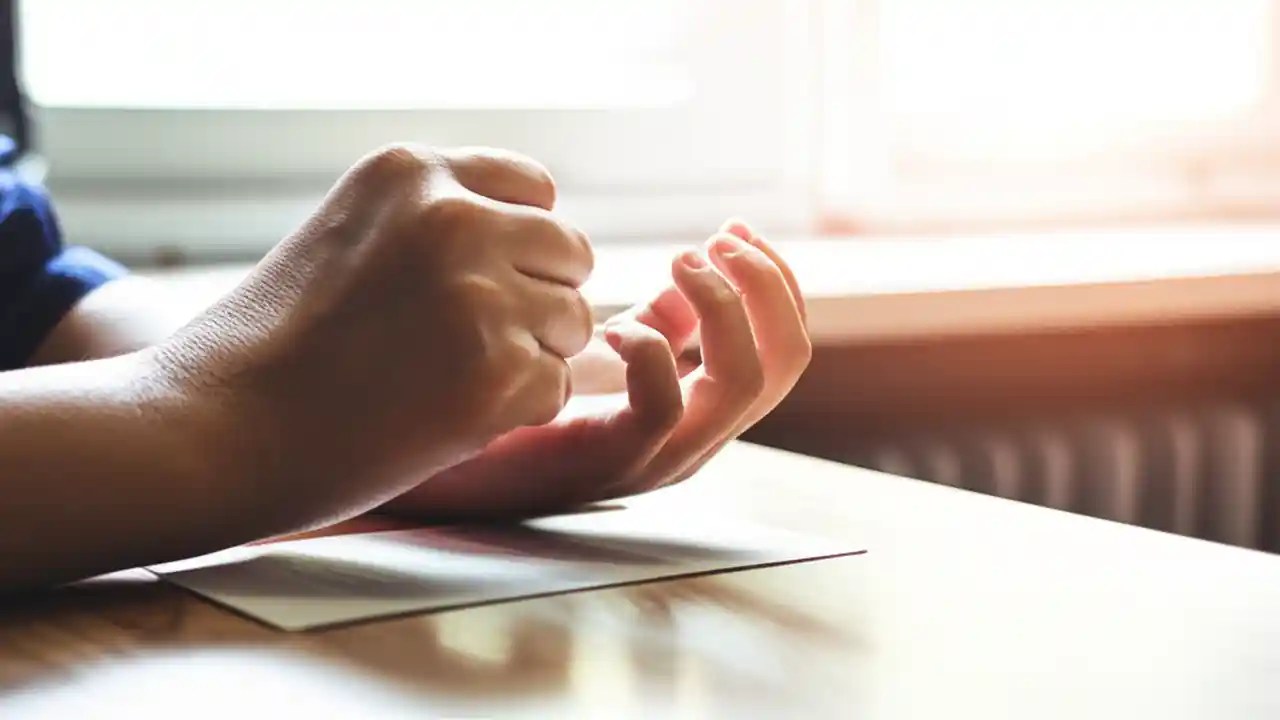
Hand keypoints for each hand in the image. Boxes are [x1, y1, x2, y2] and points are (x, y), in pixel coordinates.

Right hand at [153, 144, 593, 533]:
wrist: (211, 429)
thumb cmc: (274, 348)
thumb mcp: (350, 235)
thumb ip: (437, 224)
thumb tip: (545, 247)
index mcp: (411, 170)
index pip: (536, 190)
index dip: (520, 247)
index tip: (476, 287)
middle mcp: (454, 217)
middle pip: (569, 253)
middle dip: (537, 301)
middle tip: (465, 345)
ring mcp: (478, 292)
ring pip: (575, 323)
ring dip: (531, 358)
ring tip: (445, 380)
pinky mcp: (496, 370)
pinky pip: (558, 387)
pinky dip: (516, 412)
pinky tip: (444, 417)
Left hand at [381, 220, 809, 519]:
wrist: (435, 454)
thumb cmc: (514, 398)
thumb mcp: (603, 349)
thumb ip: (657, 321)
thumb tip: (691, 273)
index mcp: (700, 409)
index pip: (785, 348)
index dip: (774, 281)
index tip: (733, 228)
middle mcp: (694, 438)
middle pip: (784, 361)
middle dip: (764, 285)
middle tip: (717, 239)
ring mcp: (656, 458)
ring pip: (743, 382)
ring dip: (721, 305)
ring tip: (677, 262)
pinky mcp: (606, 463)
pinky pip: (664, 406)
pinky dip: (649, 350)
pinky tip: (608, 325)